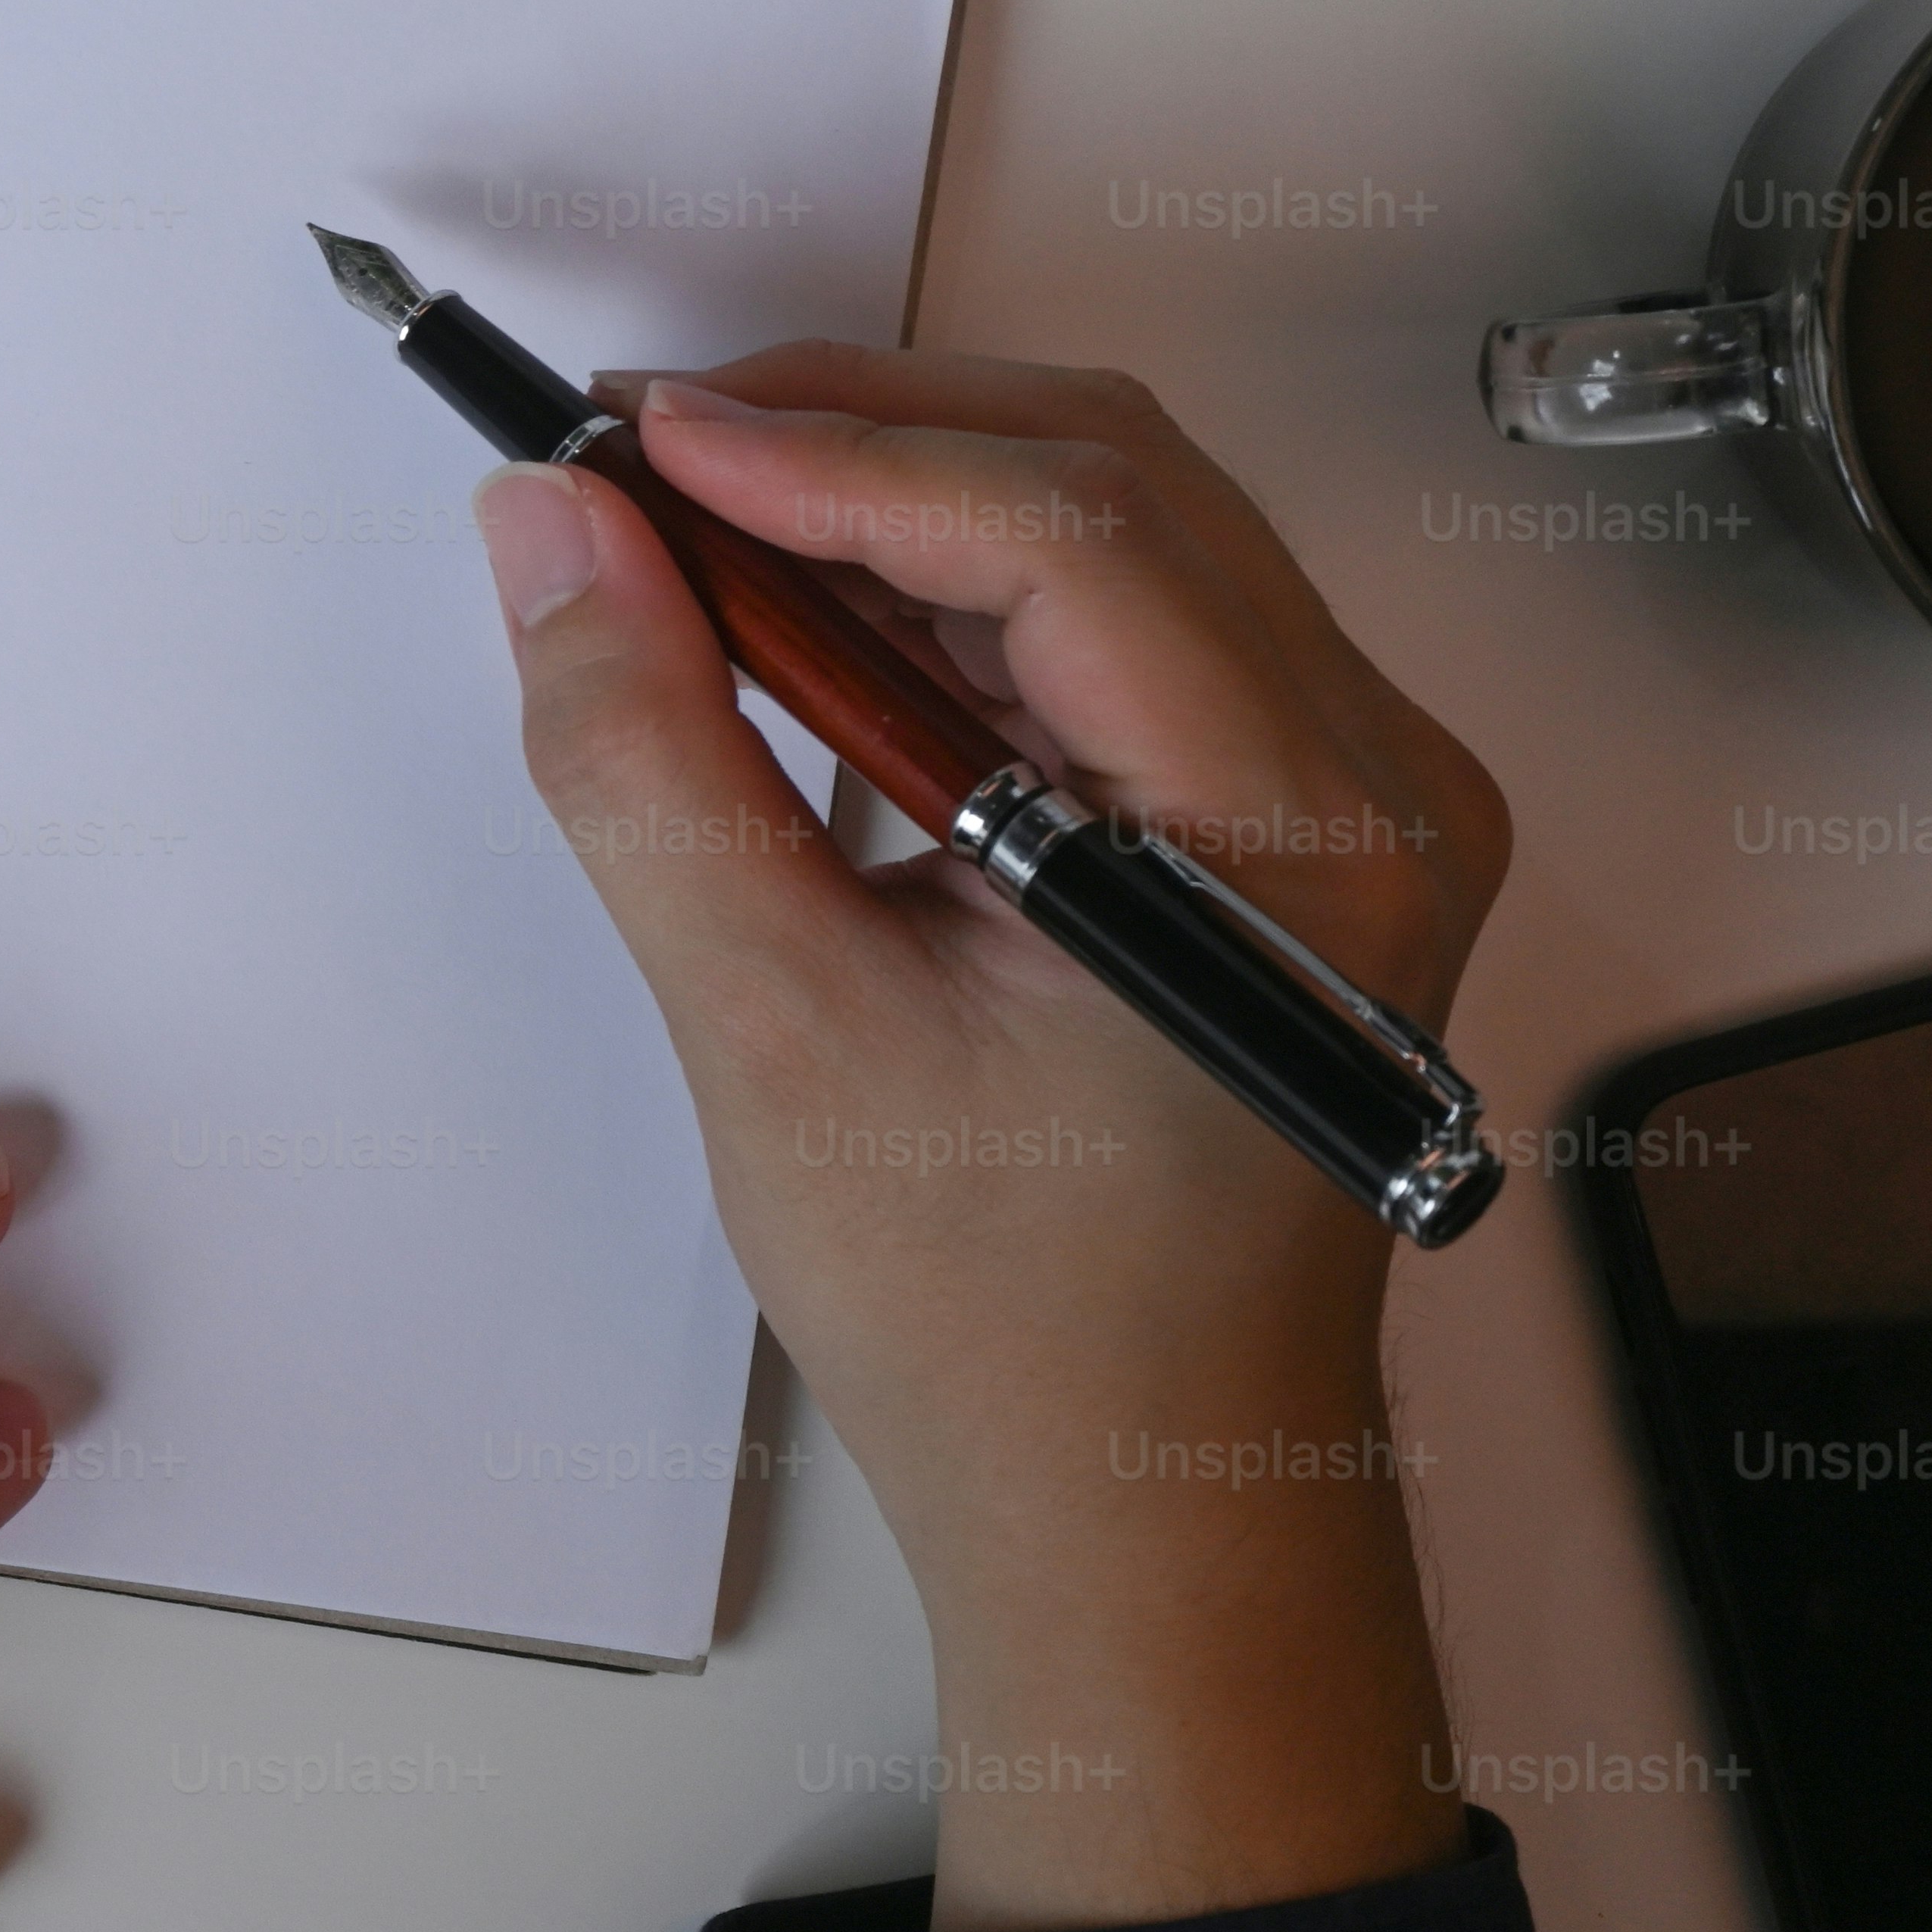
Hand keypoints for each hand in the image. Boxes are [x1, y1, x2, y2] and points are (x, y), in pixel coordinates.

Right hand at [470, 348, 1507, 1931]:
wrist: (1142, 1497)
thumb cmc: (1007, 1323)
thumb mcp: (778, 1031)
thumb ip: (652, 754)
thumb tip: (556, 531)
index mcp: (1299, 842)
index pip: (1065, 538)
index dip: (830, 452)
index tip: (635, 434)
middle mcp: (1375, 784)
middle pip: (1109, 486)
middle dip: (858, 435)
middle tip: (639, 456)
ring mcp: (1350, 792)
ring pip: (1113, 528)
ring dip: (894, 500)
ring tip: (694, 531)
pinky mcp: (1286, 812)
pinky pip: (1118, 620)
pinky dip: (947, 588)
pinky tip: (804, 619)